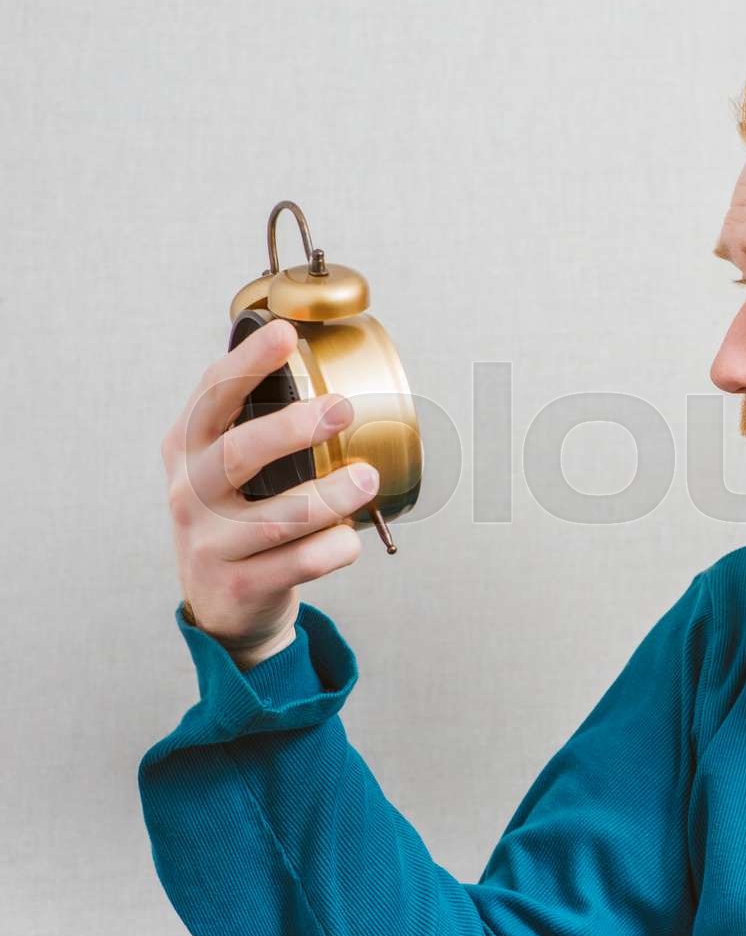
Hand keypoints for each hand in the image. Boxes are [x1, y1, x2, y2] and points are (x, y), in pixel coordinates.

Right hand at [160, 318, 379, 669]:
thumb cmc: (236, 515)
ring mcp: (210, 542)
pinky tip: (351, 537)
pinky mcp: (239, 585)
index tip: (286, 333)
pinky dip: (334, 547)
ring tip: (367, 477)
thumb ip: (255, 421)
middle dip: (292, 428)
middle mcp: (189, 492)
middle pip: (237, 453)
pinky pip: (298, 562)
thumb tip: (323, 360)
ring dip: (330, 496)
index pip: (212, 395)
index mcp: (187, 448)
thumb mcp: (225, 466)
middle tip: (342, 408)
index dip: (248, 362)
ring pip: (277, 518)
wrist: (221, 601)